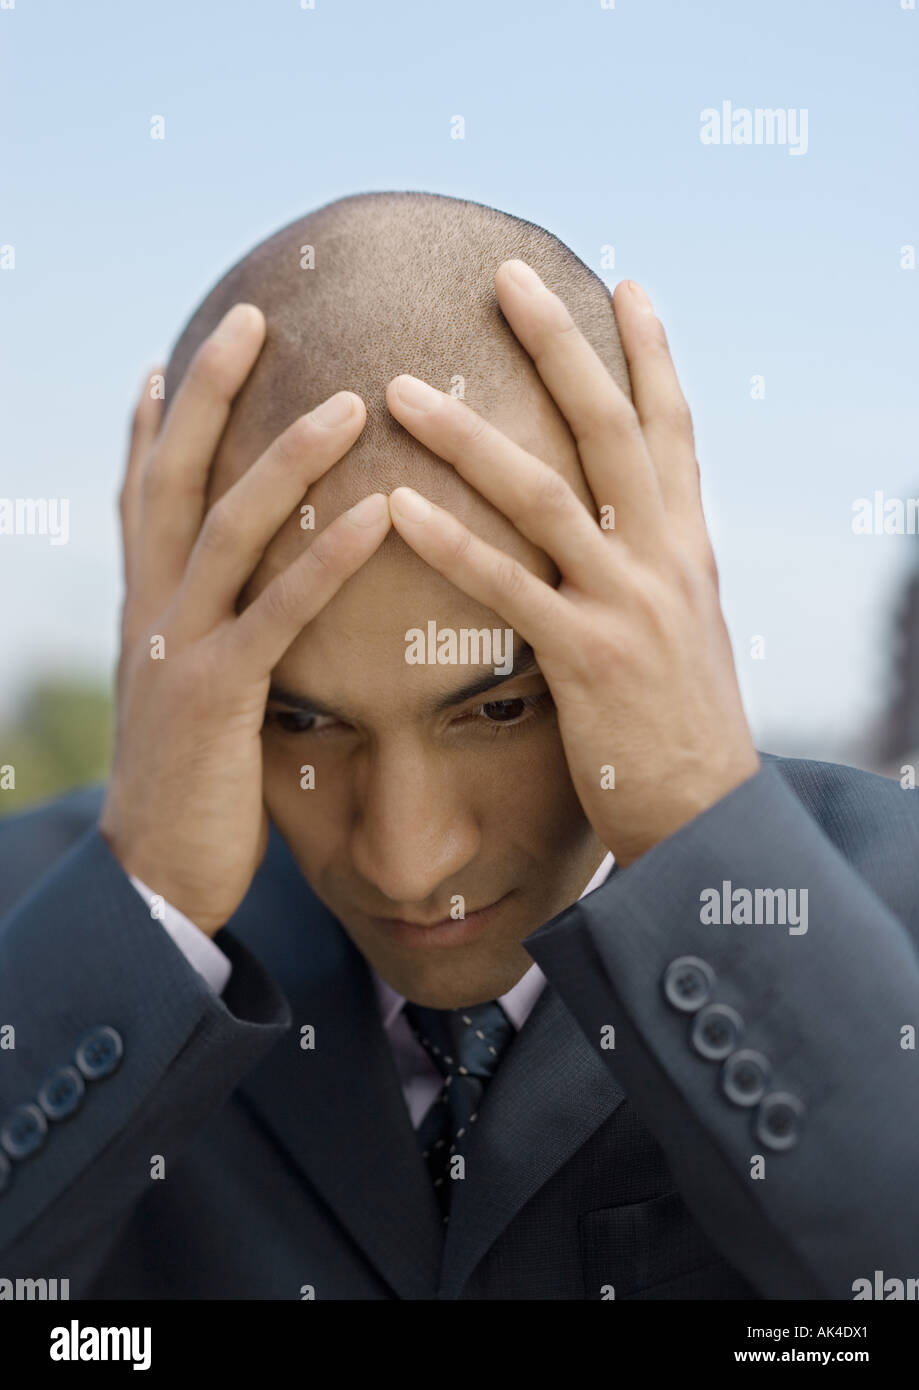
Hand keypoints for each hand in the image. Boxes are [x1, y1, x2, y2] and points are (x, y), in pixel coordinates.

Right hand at [100, 305, 390, 934]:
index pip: (145, 494)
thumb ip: (208, 639)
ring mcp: (178, 650)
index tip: (176, 355)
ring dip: (285, 460)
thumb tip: (236, 605)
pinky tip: (375, 516)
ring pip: (227, 529)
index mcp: (148, 609)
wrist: (153, 883)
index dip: (154, 421)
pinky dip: (323, 559)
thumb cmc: (189, 791)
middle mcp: (153, 612)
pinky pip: (276, 614)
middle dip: (208, 393)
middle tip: (252, 317)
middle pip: (173, 477)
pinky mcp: (216, 698)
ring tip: (348, 402)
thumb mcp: (186, 698)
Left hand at [383, 264, 759, 869]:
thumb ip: (656, 570)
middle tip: (508, 275)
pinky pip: (507, 590)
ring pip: (544, 495)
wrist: (711, 818)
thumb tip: (629, 527)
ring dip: (470, 436)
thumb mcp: (685, 631)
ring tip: (402, 387)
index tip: (627, 285)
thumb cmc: (685, 729)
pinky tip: (395, 509)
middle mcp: (665, 559)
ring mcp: (627, 605)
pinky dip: (451, 545)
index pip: (674, 430)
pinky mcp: (587, 660)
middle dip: (562, 346)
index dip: (653, 355)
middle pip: (610, 429)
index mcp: (689, 548)